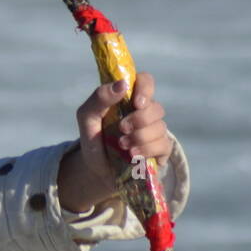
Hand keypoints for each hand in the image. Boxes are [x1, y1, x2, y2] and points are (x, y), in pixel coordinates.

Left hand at [64, 72, 172, 210]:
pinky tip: (133, 156)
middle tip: (121, 129)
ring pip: (161, 128)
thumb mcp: (86, 116)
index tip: (136, 103)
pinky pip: (164, 145)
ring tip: (122, 146)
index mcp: (128, 99)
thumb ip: (99, 98)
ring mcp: (154, 131)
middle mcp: (145, 112)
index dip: (145, 88)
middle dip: (139, 120)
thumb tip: (122, 85)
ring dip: (140, 137)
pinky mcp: (161, 150)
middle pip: (156, 108)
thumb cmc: (92, 138)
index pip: (146, 81)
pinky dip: (147, 150)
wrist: (95, 168)